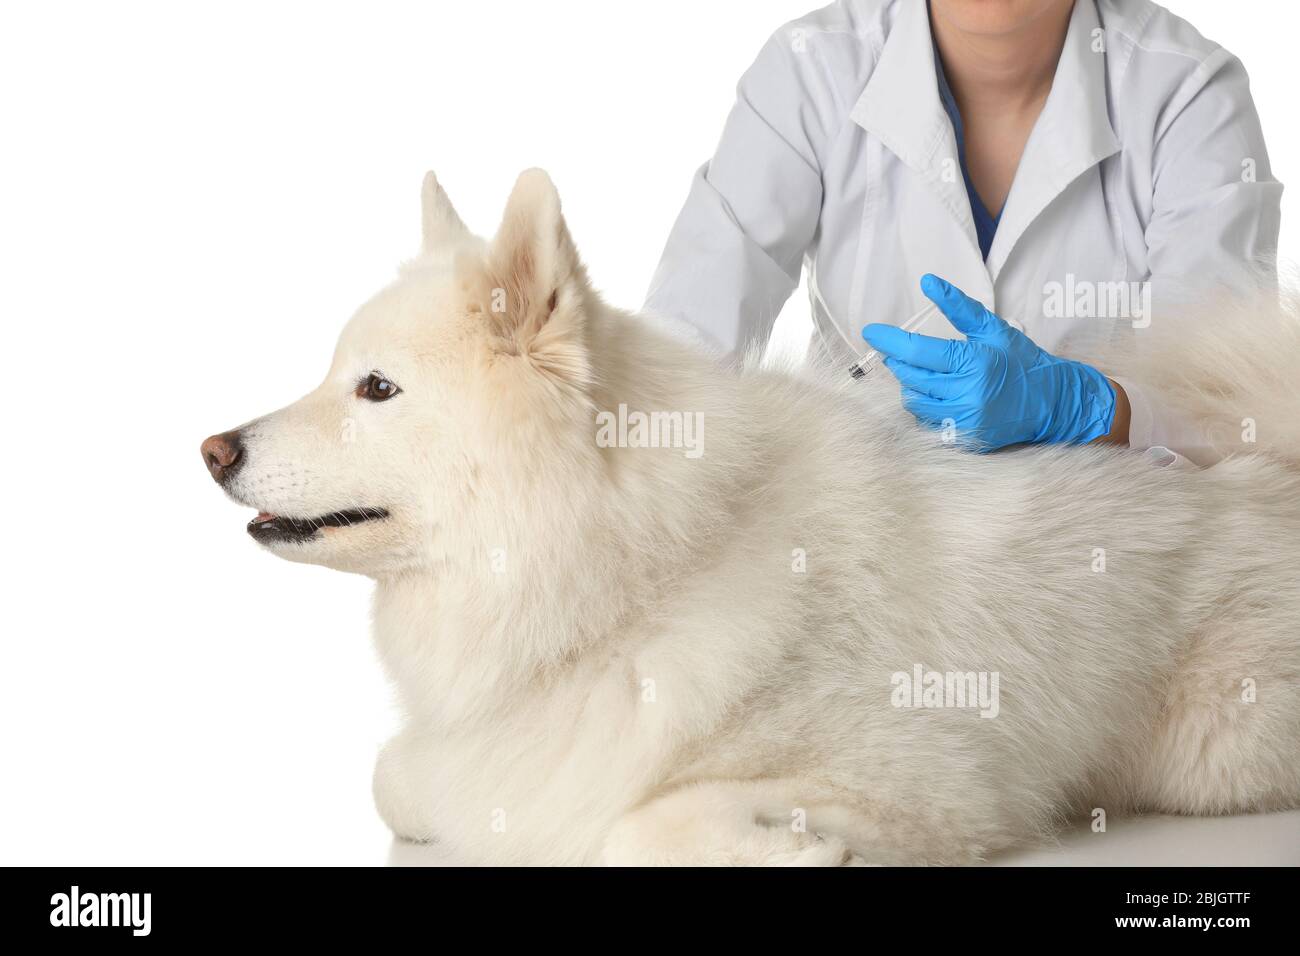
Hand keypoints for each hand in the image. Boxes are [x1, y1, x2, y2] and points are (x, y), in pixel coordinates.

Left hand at [862, 274, 1116, 450]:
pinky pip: (927, 422)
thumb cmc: (1021, 361)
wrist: (1052, 402)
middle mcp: (968, 395)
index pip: (918, 352)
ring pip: (914, 402)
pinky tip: (941, 396)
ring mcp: (965, 421)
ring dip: (912, 386)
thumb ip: (958, 306)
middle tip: (906, 353)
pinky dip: (926, 407)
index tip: (871, 331)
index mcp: (975, 363)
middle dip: (901, 363)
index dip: (890, 341)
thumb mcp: (992, 329)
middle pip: (910, 378)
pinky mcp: (964, 438)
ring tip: (929, 375)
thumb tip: (928, 281)